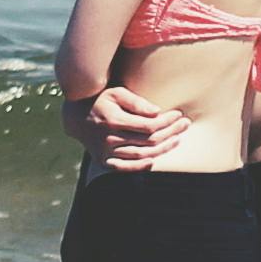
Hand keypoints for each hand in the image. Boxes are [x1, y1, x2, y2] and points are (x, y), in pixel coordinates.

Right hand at [72, 81, 188, 171]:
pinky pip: (126, 168)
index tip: (179, 115)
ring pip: (142, 155)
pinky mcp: (104, 161)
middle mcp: (108, 138)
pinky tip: (155, 159)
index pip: (149, 126)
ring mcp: (106, 152)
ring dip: (163, 148)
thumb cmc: (100, 101)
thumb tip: (157, 111)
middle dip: (171, 133)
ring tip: (177, 139)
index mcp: (113, 120)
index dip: (167, 121)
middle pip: (149, 141)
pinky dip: (142, 166)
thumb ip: (136, 102)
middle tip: (184, 125)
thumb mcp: (116, 93)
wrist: (76, 117)